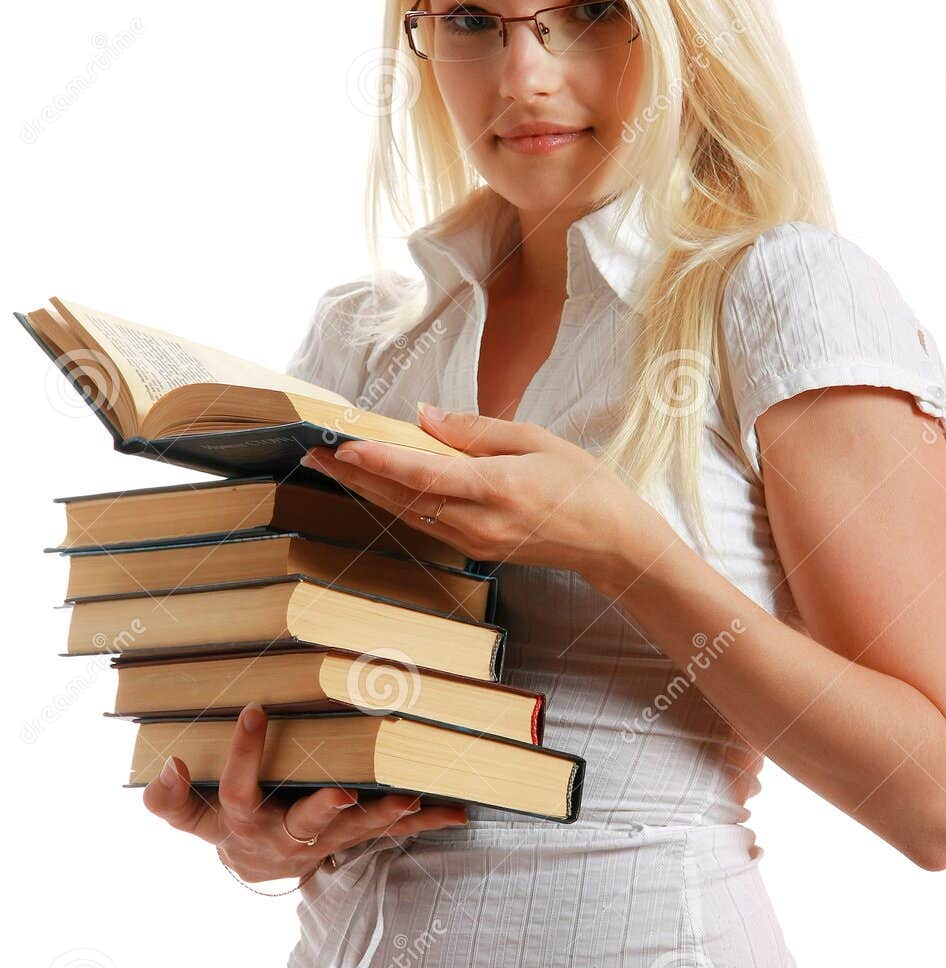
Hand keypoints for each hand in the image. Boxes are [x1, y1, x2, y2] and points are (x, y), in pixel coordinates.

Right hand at [141, 703, 467, 881]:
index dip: (245, 755)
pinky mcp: (356, 837)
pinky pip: (393, 832)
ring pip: (358, 830)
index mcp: (248, 825)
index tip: (254, 710)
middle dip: (328, 808)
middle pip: (308, 824)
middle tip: (348, 791)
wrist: (261, 870)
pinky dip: (426, 822)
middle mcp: (290, 836)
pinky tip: (457, 812)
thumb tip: (171, 765)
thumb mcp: (193, 818)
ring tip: (413, 799)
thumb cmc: (226, 827)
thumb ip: (170, 799)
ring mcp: (327, 840)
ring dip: (386, 815)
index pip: (240, 791)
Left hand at [300, 402, 639, 572]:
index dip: (380, 461)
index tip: (344, 446)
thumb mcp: (535, 440)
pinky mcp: (475, 549)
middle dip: (354, 476)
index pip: (424, 473)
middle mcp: (478, 521)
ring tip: (330, 467)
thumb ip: (475, 430)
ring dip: (366, 491)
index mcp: (496, 488)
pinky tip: (374, 487)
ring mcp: (474, 541)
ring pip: (407, 513)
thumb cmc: (581, 483)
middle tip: (313, 452)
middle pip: (402, 497)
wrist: (610, 541)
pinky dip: (395, 502)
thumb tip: (424, 417)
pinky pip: (425, 523)